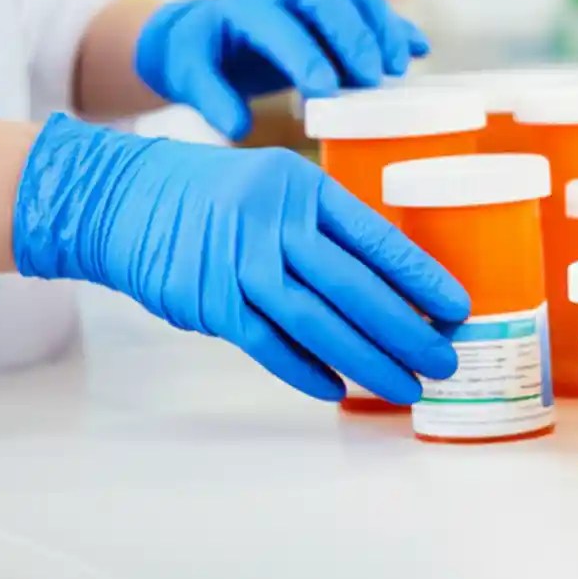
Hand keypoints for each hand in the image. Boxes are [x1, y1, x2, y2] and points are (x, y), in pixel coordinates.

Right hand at [13, 114, 468, 402]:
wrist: (118, 197)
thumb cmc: (210, 196)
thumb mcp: (272, 189)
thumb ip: (320, 232)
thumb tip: (388, 290)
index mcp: (302, 188)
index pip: (377, 239)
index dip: (422, 278)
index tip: (459, 309)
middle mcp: (274, 222)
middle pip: (356, 288)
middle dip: (408, 332)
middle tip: (445, 362)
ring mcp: (238, 262)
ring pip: (318, 322)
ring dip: (368, 361)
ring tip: (407, 388)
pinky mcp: (207, 300)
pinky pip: (268, 344)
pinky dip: (304, 370)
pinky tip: (337, 390)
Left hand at [134, 0, 429, 139]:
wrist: (209, 34)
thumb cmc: (201, 57)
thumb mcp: (190, 75)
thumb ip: (211, 98)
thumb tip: (237, 127)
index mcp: (245, 6)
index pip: (279, 25)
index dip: (303, 54)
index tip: (324, 91)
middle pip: (328, 1)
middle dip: (353, 39)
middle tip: (369, 80)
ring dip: (383, 31)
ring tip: (397, 70)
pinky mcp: (338, 11)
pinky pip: (373, 10)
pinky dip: (398, 28)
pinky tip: (420, 50)